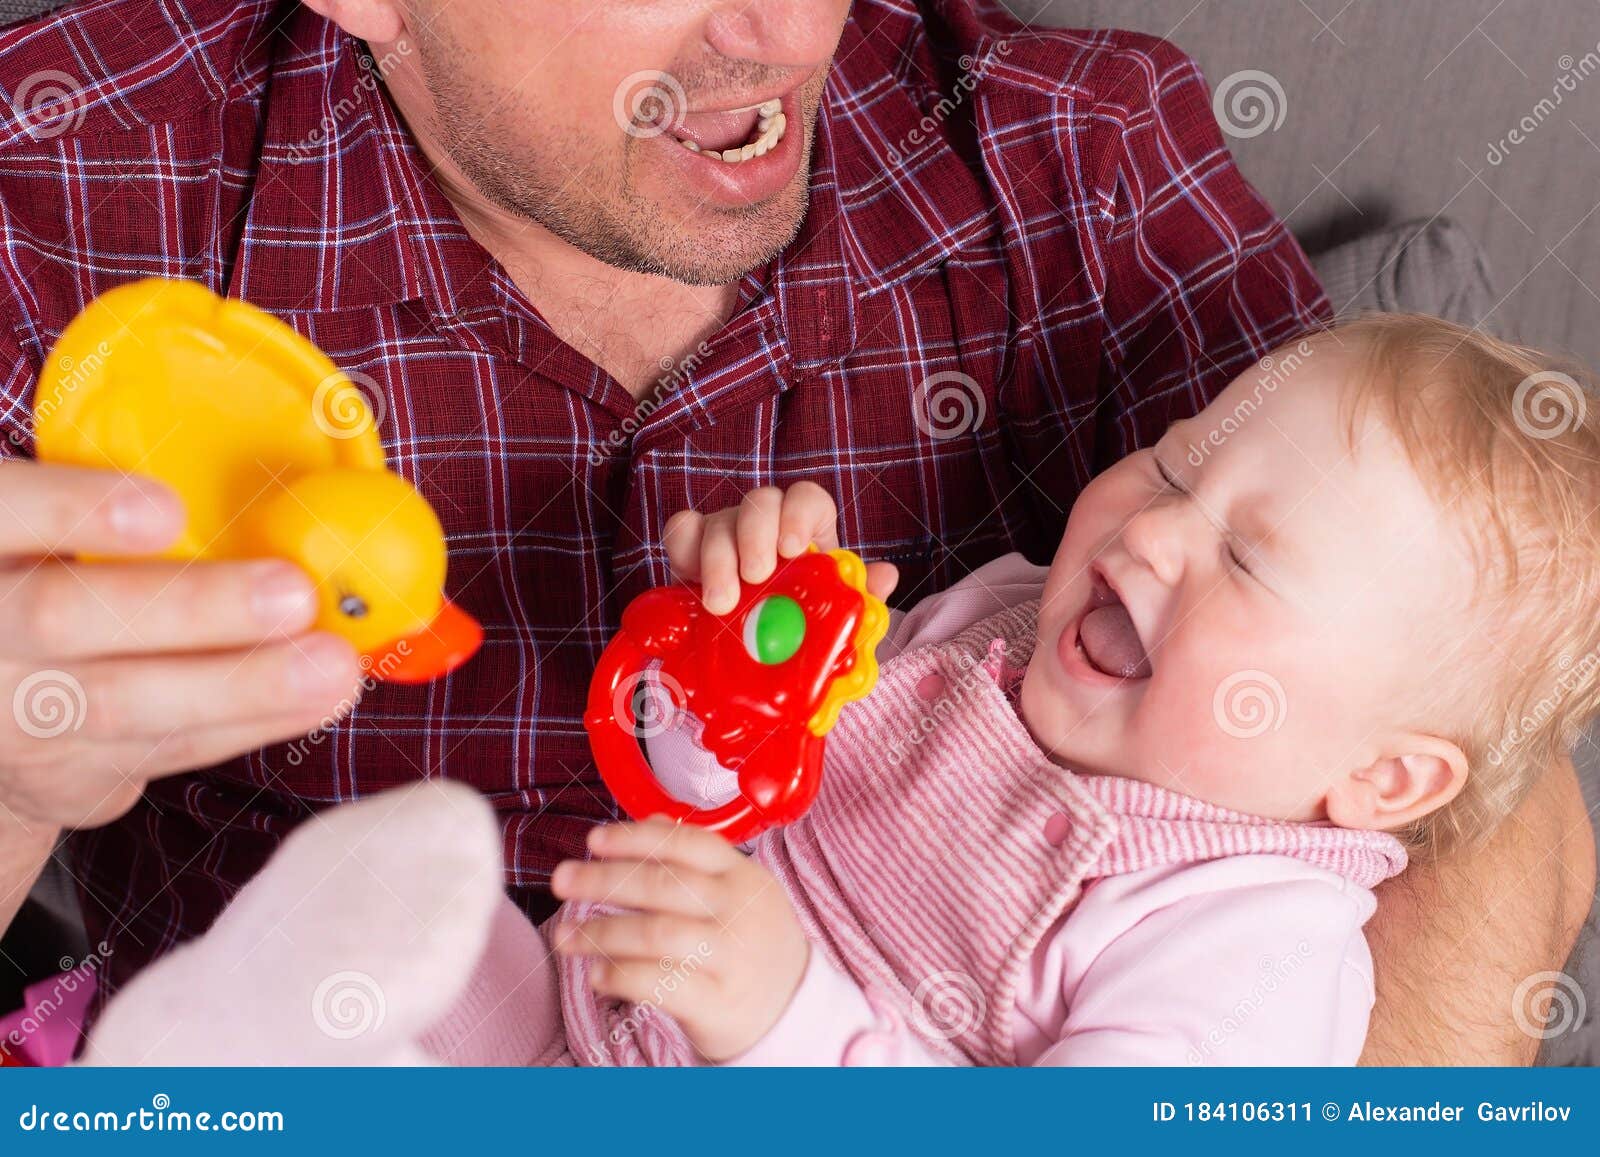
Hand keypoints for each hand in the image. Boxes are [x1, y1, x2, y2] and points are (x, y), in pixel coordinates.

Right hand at [0, 461, 362, 830]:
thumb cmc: (43, 577)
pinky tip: (321, 699)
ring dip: (243, 685)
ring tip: (333, 664)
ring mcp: (14, 715)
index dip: (71, 510)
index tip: (166, 508)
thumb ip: (104, 508)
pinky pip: (164, 751)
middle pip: (65, 619)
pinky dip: (250, 724)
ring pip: (123, 705)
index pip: (4, 514)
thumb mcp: (44, 533)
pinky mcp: (64, 775)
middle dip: (189, 608)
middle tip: (293, 594)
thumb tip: (264, 465)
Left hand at [551, 817, 809, 1061]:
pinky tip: (596, 973)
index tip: (593, 840)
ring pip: (655, 934)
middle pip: (662, 886)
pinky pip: (660, 984)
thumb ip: (695, 857)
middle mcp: (738, 911)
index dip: (636, 838)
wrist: (793, 1008)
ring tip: (565, 936)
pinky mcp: (718, 1002)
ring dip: (601, 932)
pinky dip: (620, 976)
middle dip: (603, 880)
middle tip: (562, 880)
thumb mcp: (737, 891)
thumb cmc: (752, 942)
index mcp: (742, 876)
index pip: (686, 843)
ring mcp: (730, 957)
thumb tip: (651, 821)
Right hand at [664, 481, 897, 614]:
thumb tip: (885, 576)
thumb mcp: (831, 617)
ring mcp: (725, 534)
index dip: (799, 513)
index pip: (807, 499)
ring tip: (722, 604)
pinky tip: (689, 578)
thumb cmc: (798, 628)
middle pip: (760, 501)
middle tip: (757, 576)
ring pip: (718, 520)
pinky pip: (681, 531)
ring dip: (719, 559)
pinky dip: (683, 547)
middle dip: (756, 535)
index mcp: (805, 532)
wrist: (753, 660)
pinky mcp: (691, 551)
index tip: (793, 547)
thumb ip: (859, 595)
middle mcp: (765, 525)